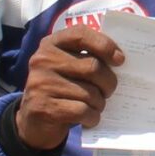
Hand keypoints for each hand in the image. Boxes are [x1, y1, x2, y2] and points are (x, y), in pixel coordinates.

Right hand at [13, 23, 125, 151]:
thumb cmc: (61, 89)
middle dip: (109, 82)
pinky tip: (89, 118)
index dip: (105, 45)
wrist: (34, 121)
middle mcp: (43, 60)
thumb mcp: (69, 67)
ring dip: (100, 103)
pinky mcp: (44, 107)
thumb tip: (119, 59)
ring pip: (90, 93)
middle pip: (92, 67)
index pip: (81, 34)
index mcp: (51, 44)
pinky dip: (92, 117)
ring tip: (95, 106)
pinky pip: (82, 111)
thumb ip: (87, 57)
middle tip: (108, 91)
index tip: (120, 60)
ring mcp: (41, 84)